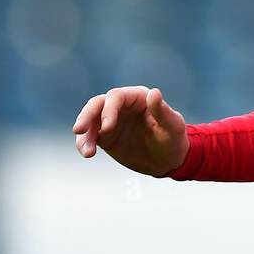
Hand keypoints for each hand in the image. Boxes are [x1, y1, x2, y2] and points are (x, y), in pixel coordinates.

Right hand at [72, 86, 187, 176]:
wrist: (168, 160)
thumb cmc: (174, 139)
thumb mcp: (172, 127)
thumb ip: (162, 111)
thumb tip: (154, 93)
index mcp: (138, 97)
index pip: (116, 96)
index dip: (108, 110)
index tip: (107, 128)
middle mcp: (121, 106)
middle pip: (97, 104)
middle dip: (86, 116)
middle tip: (79, 130)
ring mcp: (111, 120)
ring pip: (90, 120)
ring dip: (84, 134)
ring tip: (87, 151)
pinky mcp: (105, 136)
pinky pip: (90, 136)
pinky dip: (84, 143)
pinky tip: (87, 153)